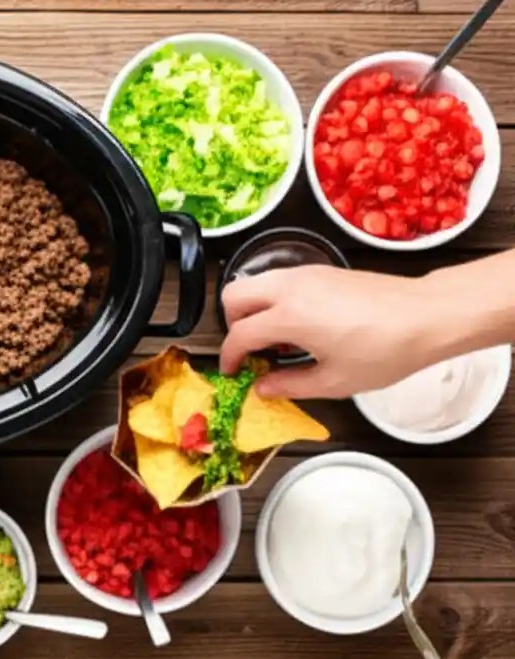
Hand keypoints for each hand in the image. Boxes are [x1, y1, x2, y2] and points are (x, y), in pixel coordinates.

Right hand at [219, 265, 436, 399]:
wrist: (428, 314)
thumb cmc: (385, 351)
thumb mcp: (335, 381)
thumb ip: (290, 385)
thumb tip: (262, 388)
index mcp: (289, 317)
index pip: (239, 334)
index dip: (230, 357)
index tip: (234, 373)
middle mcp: (289, 288)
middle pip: (233, 295)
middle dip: (231, 324)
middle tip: (249, 349)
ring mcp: (304, 274)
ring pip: (254, 283)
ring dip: (252, 310)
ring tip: (277, 339)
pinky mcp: (320, 270)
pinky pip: (278, 280)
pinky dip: (273, 300)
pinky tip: (299, 325)